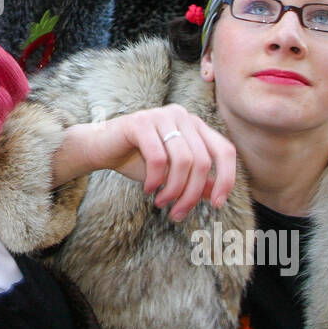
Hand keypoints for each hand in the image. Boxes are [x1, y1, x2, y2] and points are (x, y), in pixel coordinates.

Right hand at [58, 105, 236, 221]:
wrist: (101, 148)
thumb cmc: (138, 159)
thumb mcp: (172, 174)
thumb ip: (196, 180)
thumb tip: (217, 195)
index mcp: (195, 125)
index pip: (225, 150)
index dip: (226, 178)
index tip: (218, 204)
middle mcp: (182, 116)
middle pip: (203, 161)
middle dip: (192, 193)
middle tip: (177, 212)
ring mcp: (161, 116)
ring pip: (183, 161)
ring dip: (173, 189)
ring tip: (161, 202)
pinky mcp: (140, 122)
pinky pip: (158, 158)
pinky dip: (155, 180)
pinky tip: (148, 189)